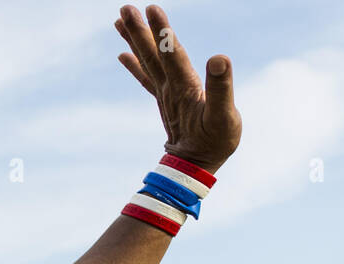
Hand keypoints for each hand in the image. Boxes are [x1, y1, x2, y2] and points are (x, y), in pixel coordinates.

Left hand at [114, 5, 240, 173]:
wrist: (195, 167)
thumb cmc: (216, 141)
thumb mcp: (225, 115)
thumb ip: (222, 88)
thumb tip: (218, 58)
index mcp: (184, 87)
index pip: (170, 54)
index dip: (162, 31)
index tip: (151, 8)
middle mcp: (169, 87)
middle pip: (151, 54)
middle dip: (138, 30)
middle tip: (124, 8)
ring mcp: (164, 93)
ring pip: (146, 62)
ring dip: (134, 40)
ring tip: (118, 20)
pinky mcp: (165, 100)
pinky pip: (146, 78)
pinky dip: (134, 64)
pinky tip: (122, 53)